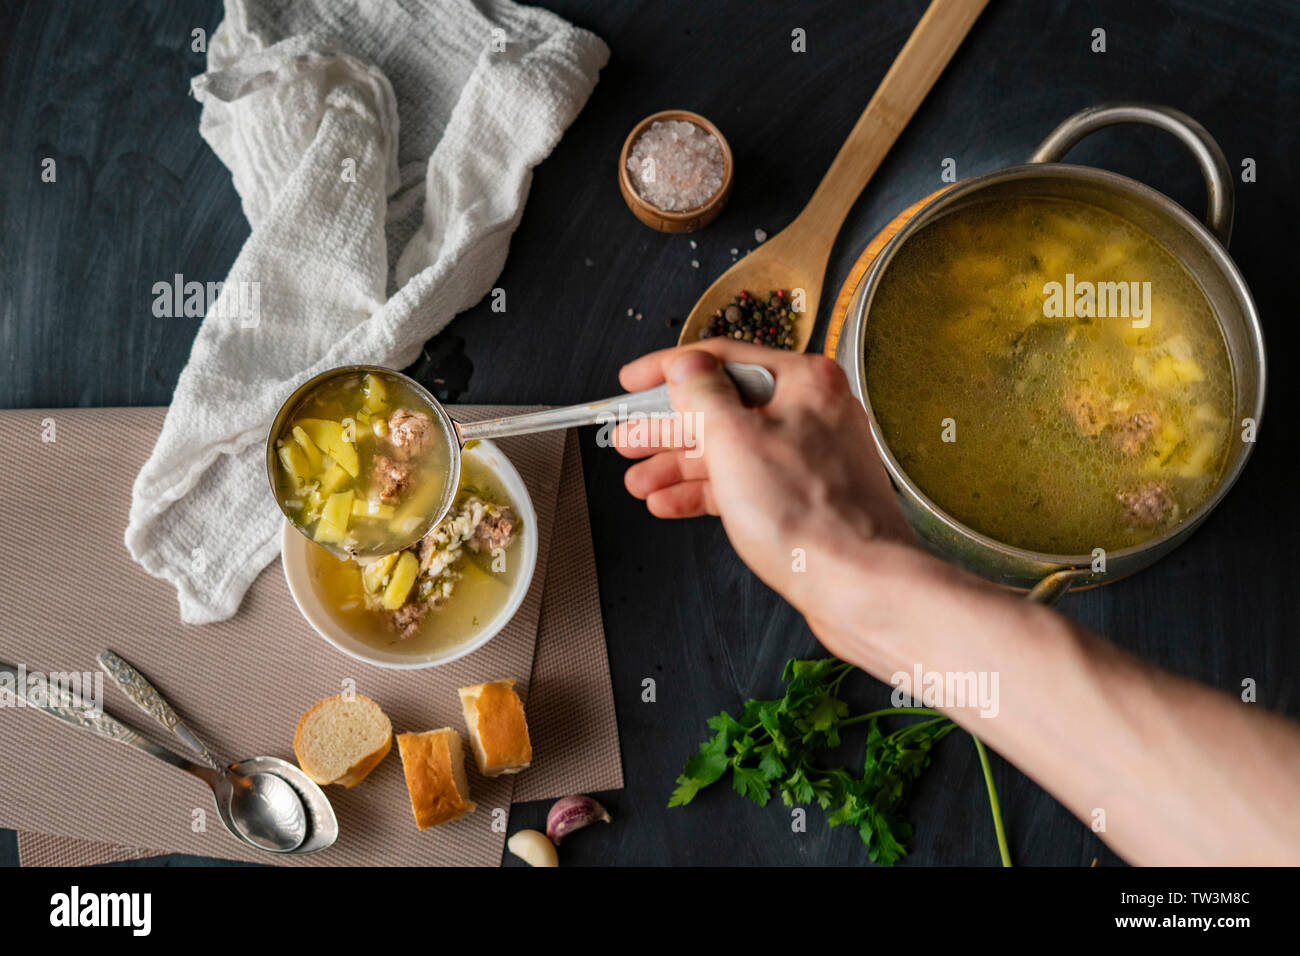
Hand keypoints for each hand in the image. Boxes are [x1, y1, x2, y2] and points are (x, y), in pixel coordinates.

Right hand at [614, 340, 923, 636]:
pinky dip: (707, 492)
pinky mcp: (806, 498)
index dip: (667, 370)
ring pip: (731, 450)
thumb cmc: (809, 516)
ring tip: (639, 481)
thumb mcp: (734, 440)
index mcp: (803, 381)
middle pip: (723, 407)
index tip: (633, 380)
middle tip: (628, 439)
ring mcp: (811, 458)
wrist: (860, 585)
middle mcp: (812, 412)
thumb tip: (686, 366)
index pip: (721, 358)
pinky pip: (746, 483)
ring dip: (680, 465)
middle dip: (668, 429)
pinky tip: (671, 503)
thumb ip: (703, 394)